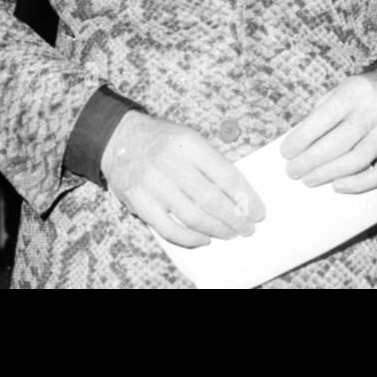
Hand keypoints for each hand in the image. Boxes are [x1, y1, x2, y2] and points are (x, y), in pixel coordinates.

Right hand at [101, 112, 264, 247]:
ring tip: (230, 234)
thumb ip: (210, 162)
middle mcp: (171, 162)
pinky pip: (169, 228)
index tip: (258, 211)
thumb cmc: (161, 139)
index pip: (226, 175)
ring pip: (193, 216)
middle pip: (211, 199)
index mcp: (189, 143)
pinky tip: (204, 239)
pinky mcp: (139, 201)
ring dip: (216, 229)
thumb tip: (239, 194)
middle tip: (248, 228)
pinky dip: (189, 238)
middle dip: (235, 218)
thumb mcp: (189, 137)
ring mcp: (153, 184)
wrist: (118, 138)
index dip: (246, 197)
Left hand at [280, 72, 376, 193]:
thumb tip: (299, 146)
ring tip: (309, 179)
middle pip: (340, 142)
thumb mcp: (339, 91)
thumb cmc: (361, 94)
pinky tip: (338, 186)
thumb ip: (321, 114)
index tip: (286, 153)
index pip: (325, 117)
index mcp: (356, 90)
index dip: (303, 138)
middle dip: (312, 160)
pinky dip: (358, 184)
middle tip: (293, 172)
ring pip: (358, 159)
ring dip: (329, 174)